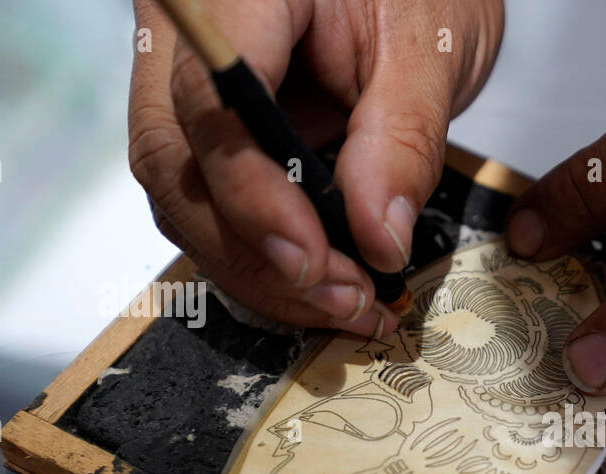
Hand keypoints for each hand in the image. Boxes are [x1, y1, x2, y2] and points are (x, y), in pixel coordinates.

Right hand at [129, 0, 502, 334]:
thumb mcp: (429, 51)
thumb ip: (403, 140)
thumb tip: (378, 239)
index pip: (211, 101)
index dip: (253, 194)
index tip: (313, 260)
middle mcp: (182, 38)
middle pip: (176, 162)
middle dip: (256, 252)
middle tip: (344, 298)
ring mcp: (184, 88)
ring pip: (184, 196)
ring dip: (262, 269)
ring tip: (350, 304)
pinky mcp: (209, 136)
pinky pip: (212, 205)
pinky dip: (267, 258)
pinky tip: (328, 289)